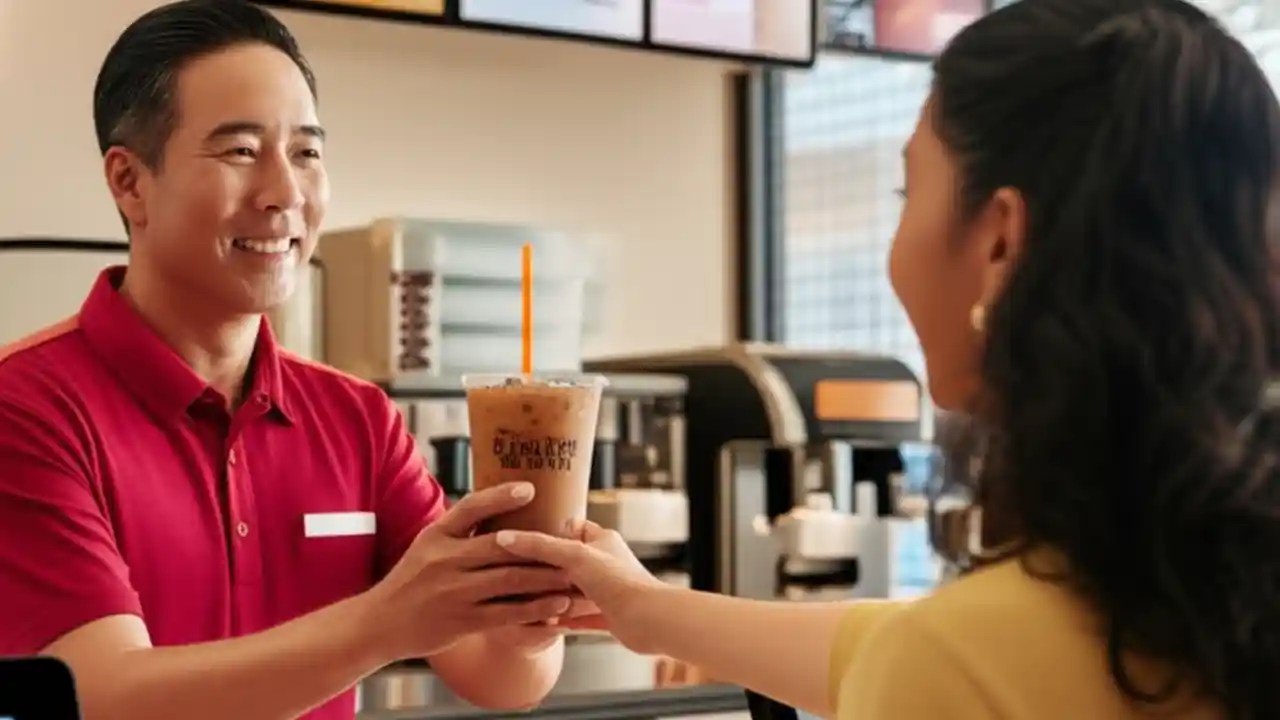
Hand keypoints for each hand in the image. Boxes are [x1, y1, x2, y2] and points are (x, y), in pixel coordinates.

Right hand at [361, 483, 574, 661]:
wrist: (382, 624)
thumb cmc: (413, 579)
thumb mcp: (428, 545)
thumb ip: (460, 529)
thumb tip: (499, 502)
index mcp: (437, 535)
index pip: (471, 508)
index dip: (500, 496)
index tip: (530, 488)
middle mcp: (445, 560)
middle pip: (501, 546)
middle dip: (540, 545)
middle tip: (571, 540)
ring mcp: (455, 591)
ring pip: (510, 580)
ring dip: (545, 577)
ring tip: (573, 574)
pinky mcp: (463, 620)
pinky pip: (507, 613)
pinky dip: (535, 609)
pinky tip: (556, 605)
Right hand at [496, 520, 666, 653]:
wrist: (649, 619)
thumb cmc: (619, 581)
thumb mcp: (573, 555)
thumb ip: (539, 546)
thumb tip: (506, 537)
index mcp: (602, 540)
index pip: (572, 528)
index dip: (551, 531)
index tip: (527, 537)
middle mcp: (605, 563)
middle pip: (569, 562)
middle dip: (547, 569)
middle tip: (519, 571)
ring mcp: (607, 591)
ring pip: (573, 591)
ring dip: (553, 596)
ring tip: (525, 598)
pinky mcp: (608, 617)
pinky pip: (580, 618)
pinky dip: (564, 620)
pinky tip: (545, 623)